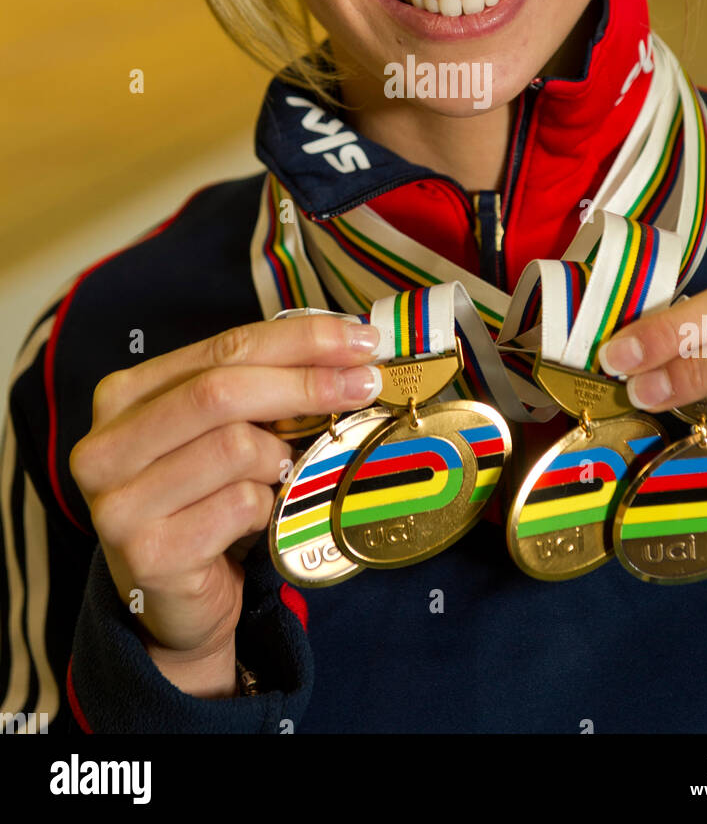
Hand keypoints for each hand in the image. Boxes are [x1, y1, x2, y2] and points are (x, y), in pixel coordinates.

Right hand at [69, 313, 382, 688]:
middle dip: (306, 382)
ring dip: (278, 459)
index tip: (358, 338)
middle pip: (222, 392)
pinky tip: (257, 519)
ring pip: (235, 448)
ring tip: (279, 476)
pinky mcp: (149, 556)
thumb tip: (349, 350)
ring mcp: (120, 504)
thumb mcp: (218, 432)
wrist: (176, 604)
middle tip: (364, 383)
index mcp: (123, 397)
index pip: (222, 347)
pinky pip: (240, 506)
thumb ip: (259, 386)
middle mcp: (105, 446)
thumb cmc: (204, 501)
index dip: (297, 339)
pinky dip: (267, 507)